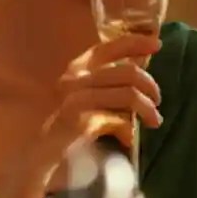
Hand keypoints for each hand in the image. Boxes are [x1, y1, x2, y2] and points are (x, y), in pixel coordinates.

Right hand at [37, 33, 162, 166]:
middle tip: (157, 101)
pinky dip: (127, 129)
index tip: (157, 44)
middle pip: (127, 71)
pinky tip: (129, 140)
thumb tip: (146, 83)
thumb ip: (112, 90)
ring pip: (127, 93)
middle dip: (150, 85)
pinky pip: (116, 118)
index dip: (134, 43)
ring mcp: (75, 97)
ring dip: (146, 108)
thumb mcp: (91, 103)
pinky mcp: (78, 118)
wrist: (39, 154)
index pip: (108, 47)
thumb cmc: (67, 129)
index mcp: (77, 68)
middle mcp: (75, 78)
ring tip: (154, 120)